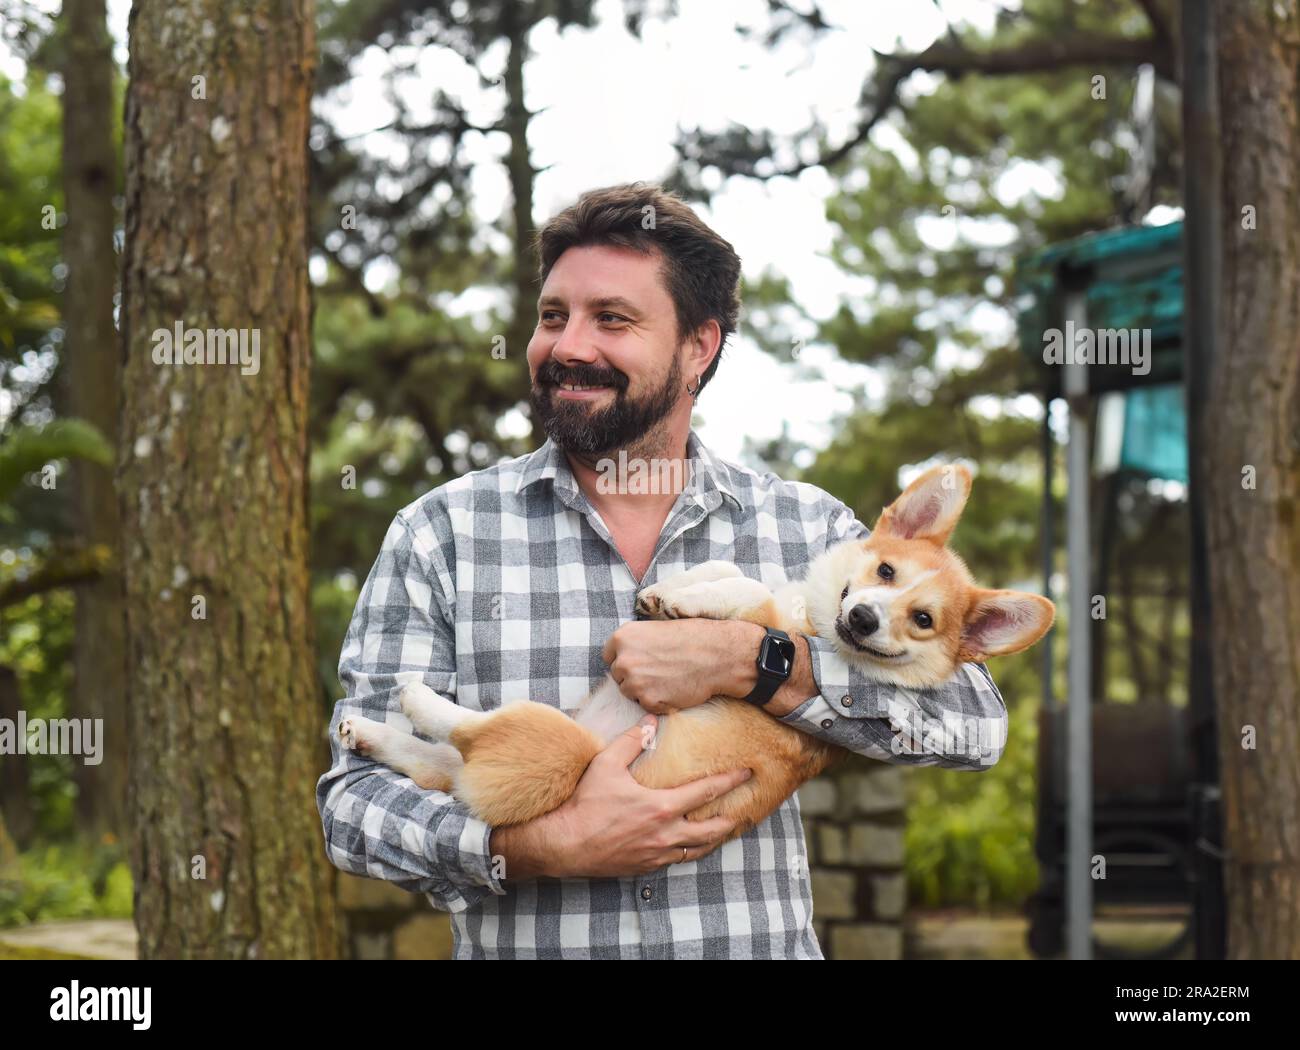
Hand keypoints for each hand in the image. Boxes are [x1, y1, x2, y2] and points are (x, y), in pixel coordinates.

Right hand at [544, 716, 752, 877]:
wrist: (565, 844)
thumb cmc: (586, 804)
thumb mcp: (606, 765)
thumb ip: (632, 741)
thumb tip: (651, 720)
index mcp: (662, 807)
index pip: (706, 792)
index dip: (730, 781)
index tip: (746, 773)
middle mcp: (666, 834)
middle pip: (712, 830)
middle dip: (732, 819)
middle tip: (744, 810)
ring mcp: (658, 854)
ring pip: (698, 850)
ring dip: (714, 839)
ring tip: (724, 830)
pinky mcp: (647, 868)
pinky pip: (678, 860)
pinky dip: (690, 851)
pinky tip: (690, 845)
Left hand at [601, 619, 760, 713]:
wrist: (718, 655)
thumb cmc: (693, 637)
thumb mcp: (656, 629)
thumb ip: (636, 642)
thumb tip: (625, 654)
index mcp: (623, 637)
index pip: (609, 656)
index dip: (624, 659)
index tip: (638, 662)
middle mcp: (624, 660)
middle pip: (618, 676)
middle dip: (634, 676)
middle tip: (659, 671)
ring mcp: (635, 683)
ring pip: (630, 693)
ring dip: (645, 690)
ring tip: (669, 679)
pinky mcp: (649, 702)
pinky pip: (647, 706)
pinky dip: (659, 702)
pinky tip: (675, 689)